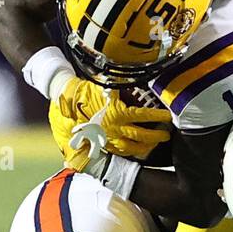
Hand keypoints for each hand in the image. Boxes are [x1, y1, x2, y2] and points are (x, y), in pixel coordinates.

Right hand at [50, 79, 171, 169]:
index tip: (168, 116)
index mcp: (117, 113)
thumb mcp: (106, 85)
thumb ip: (122, 86)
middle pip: (141, 136)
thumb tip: (137, 79)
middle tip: (166, 136)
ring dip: (145, 148)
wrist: (64, 100)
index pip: (143, 115)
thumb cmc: (85, 90)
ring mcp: (107, 138)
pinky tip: (134, 151)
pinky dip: (129, 152)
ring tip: (153, 147)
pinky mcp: (99, 143)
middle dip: (156, 137)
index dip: (157, 116)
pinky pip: (117, 151)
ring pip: (131, 148)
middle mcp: (114, 128)